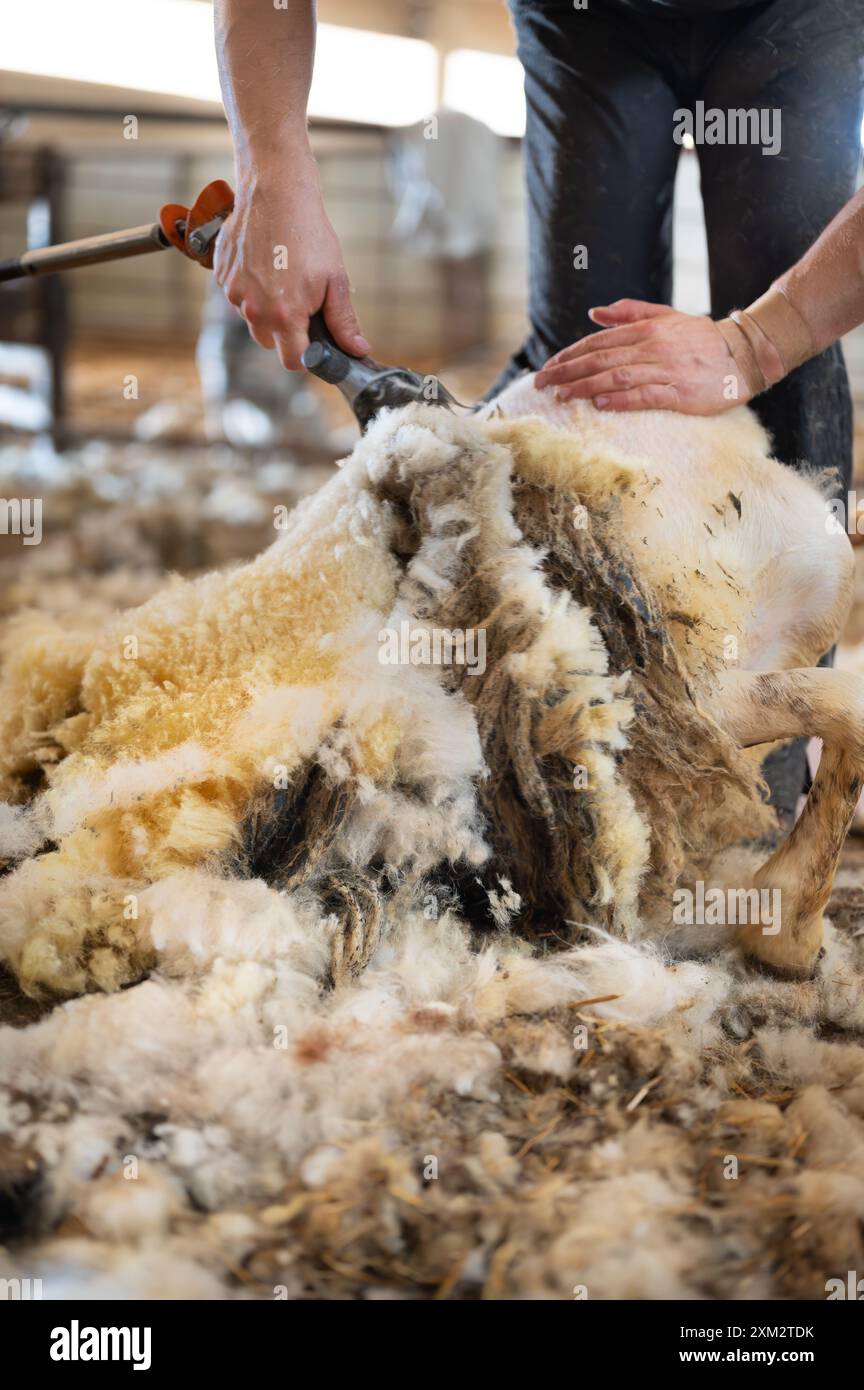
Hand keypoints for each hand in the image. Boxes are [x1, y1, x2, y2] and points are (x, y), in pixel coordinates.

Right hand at [214, 152, 368, 369]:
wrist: (276, 192)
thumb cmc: (309, 233)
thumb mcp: (336, 279)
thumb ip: (344, 321)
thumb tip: (357, 350)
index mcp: (285, 315)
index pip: (293, 362)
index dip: (307, 356)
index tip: (315, 341)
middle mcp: (254, 310)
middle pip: (270, 344)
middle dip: (286, 333)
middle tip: (302, 304)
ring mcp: (234, 293)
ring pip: (253, 320)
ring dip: (267, 310)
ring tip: (283, 277)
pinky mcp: (222, 277)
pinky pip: (238, 297)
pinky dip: (250, 289)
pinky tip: (265, 265)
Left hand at [534, 299, 753, 414]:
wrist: (744, 353)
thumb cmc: (701, 338)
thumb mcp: (666, 316)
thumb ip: (630, 312)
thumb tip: (594, 312)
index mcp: (646, 330)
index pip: (598, 342)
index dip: (570, 355)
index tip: (548, 367)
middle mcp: (652, 348)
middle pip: (601, 359)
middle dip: (567, 371)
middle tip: (541, 384)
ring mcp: (665, 370)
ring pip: (617, 377)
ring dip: (586, 387)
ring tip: (562, 396)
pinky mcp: (679, 392)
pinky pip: (645, 396)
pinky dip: (621, 400)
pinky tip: (600, 405)